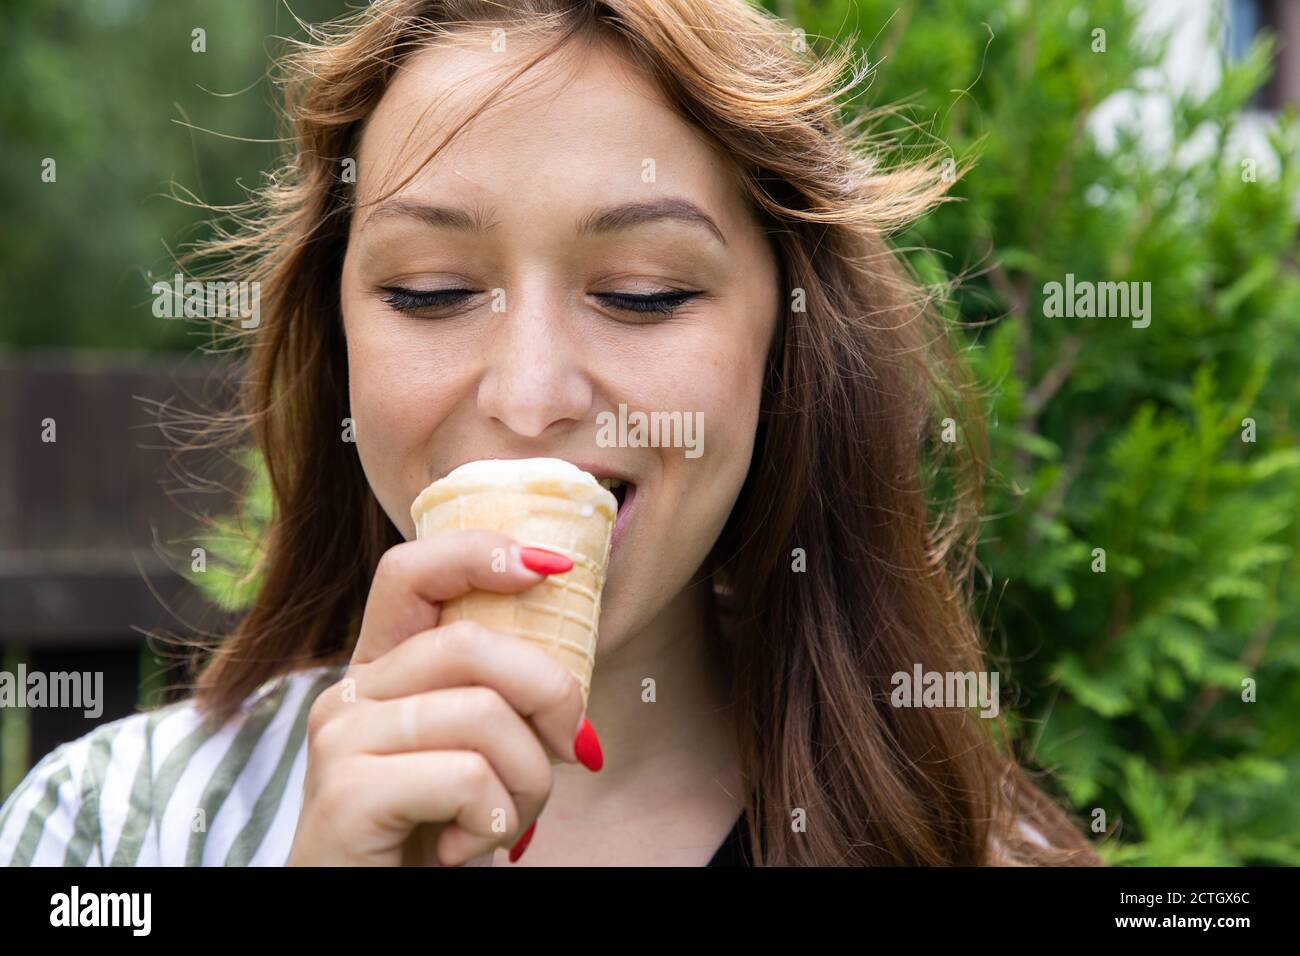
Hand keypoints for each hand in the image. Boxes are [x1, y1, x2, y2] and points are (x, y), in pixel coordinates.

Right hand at [286, 531, 592, 865]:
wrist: (364, 915)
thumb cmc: (429, 834)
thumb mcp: (470, 753)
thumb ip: (498, 701)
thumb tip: (573, 685)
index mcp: (381, 672)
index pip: (411, 570)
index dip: (482, 552)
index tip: (552, 569)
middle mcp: (349, 693)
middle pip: (472, 643)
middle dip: (550, 695)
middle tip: (569, 752)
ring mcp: (340, 739)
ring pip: (482, 714)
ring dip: (528, 779)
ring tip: (505, 820)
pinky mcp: (346, 793)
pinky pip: (465, 776)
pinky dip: (493, 818)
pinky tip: (463, 845)